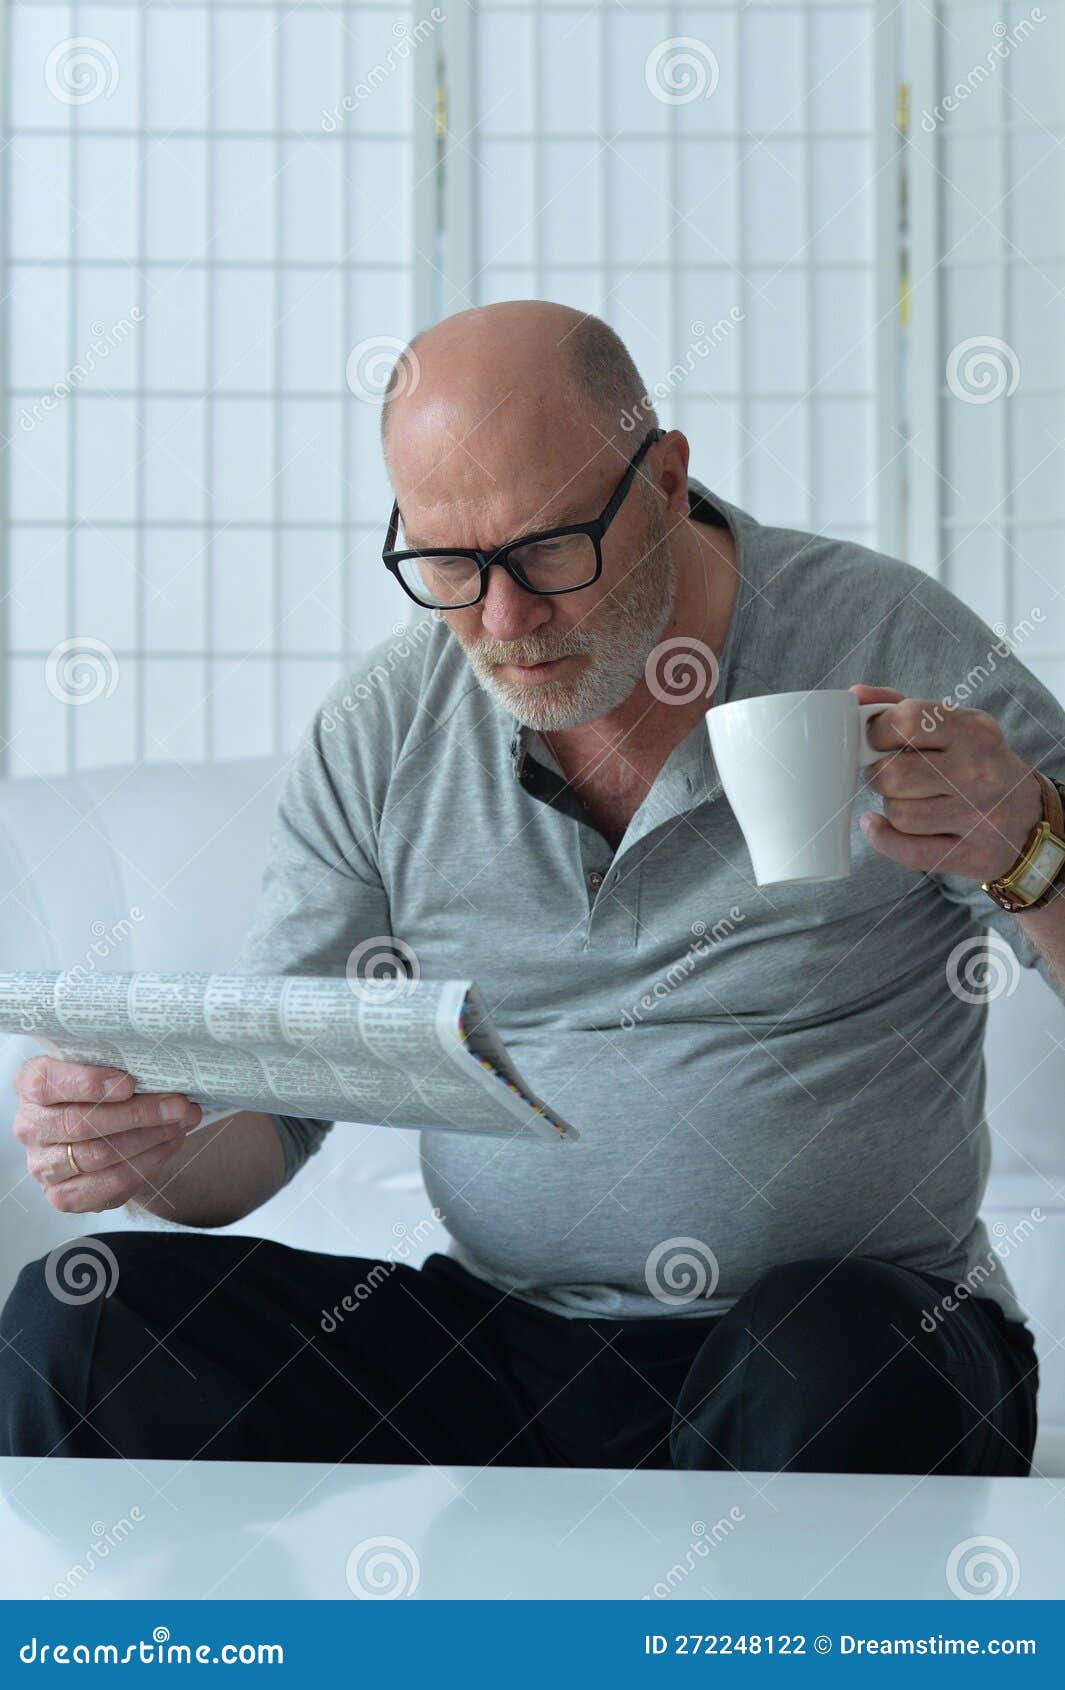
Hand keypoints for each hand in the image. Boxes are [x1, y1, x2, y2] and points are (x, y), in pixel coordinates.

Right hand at [12, 1058, 201, 1213]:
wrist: (100, 1134)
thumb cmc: (101, 1092)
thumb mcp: (101, 1068)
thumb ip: (116, 1064)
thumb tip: (162, 1067)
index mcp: (31, 1085)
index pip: (45, 1083)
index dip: (86, 1083)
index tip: (129, 1083)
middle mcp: (30, 1126)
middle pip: (81, 1123)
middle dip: (138, 1113)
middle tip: (178, 1105)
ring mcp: (43, 1165)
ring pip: (99, 1154)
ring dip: (149, 1138)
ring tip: (181, 1123)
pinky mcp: (63, 1195)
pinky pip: (109, 1183)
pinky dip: (146, 1163)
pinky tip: (169, 1145)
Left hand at [850, 685, 1043, 884]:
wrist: (1028, 817)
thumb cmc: (976, 764)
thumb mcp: (953, 726)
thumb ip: (901, 707)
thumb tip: (855, 695)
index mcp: (974, 730)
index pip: (905, 722)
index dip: (877, 732)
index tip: (876, 740)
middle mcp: (980, 772)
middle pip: (893, 774)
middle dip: (878, 774)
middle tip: (886, 774)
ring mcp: (979, 817)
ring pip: (898, 814)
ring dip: (891, 806)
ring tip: (907, 799)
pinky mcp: (973, 855)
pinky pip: (907, 851)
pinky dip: (884, 838)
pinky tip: (881, 826)